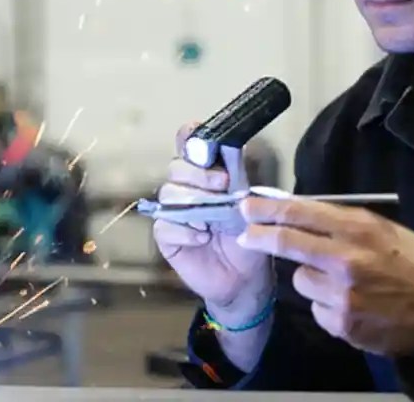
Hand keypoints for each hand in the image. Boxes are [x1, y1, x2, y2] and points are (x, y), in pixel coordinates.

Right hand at [152, 122, 271, 319]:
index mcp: (205, 172)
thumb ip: (236, 174)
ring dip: (194, 203)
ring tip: (214, 219)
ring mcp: (172, 211)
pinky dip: (186, 230)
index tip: (202, 141)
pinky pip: (165, 224)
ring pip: (169, 193)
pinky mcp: (166, 235)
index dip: (190, 137)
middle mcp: (185, 187)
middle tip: (223, 184)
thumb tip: (231, 145)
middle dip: (199, 173)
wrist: (245, 276)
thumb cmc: (248, 235)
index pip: (187, 144)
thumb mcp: (248, 201)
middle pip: (176, 167)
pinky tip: (203, 237)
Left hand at [237, 196, 413, 356]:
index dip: (269, 208)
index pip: (301, 213)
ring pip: (301, 281)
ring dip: (311, 279)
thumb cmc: (410, 262)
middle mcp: (346, 260)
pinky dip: (327, 305)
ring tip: (340, 282)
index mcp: (359, 229)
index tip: (249, 204)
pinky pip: (316, 308)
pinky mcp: (341, 324)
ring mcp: (341, 295)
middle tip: (246, 233)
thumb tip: (298, 211)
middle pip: (287, 243)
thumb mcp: (382, 229)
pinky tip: (350, 304)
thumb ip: (341, 221)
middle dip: (260, 236)